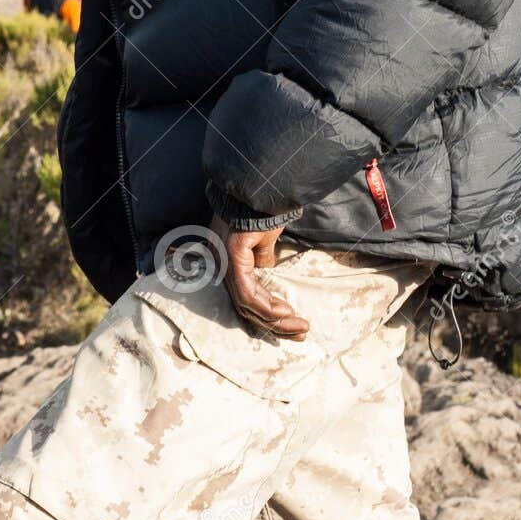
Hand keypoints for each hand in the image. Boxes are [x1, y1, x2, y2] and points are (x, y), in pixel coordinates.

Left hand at [211, 215, 309, 340]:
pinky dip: (267, 307)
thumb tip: (266, 270)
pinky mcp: (231, 259)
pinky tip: (286, 313)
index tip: (288, 320)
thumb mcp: (261, 237)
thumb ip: (260, 255)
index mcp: (225, 258)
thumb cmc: (259, 207)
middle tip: (299, 333)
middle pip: (245, 305)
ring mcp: (223, 262)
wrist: (258, 186)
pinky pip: (247, 293)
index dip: (265, 312)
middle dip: (274, 323)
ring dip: (276, 319)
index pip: (242, 294)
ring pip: (247, 304)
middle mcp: (220, 263)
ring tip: (300, 327)